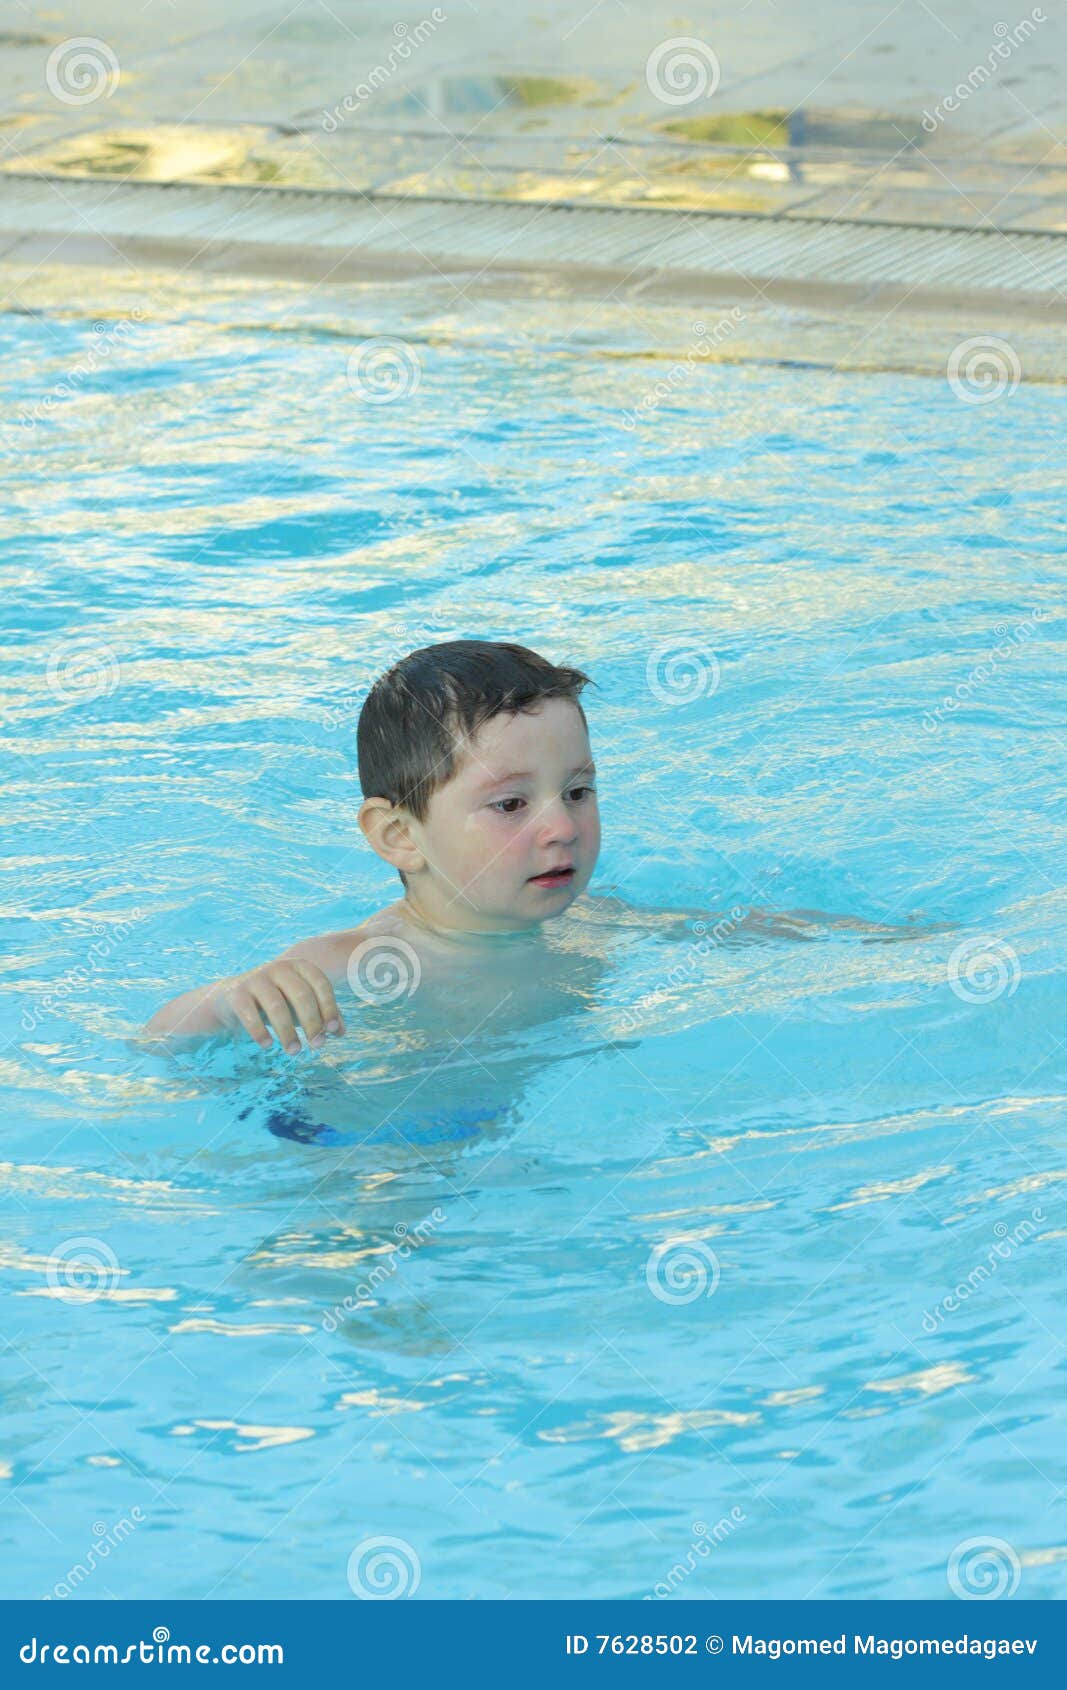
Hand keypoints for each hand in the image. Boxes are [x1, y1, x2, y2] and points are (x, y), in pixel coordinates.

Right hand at [212, 959, 345, 1052]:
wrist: (234, 997)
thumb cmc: (278, 1001)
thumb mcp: (301, 1006)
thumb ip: (323, 1015)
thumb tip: (340, 1032)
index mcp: (299, 966)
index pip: (321, 984)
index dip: (329, 1007)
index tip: (332, 1031)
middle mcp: (279, 967)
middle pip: (301, 995)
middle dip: (312, 1022)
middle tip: (317, 1046)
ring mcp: (257, 978)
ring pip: (277, 1006)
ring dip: (287, 1033)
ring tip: (294, 1052)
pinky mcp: (237, 993)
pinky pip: (250, 1013)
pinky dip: (260, 1031)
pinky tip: (267, 1045)